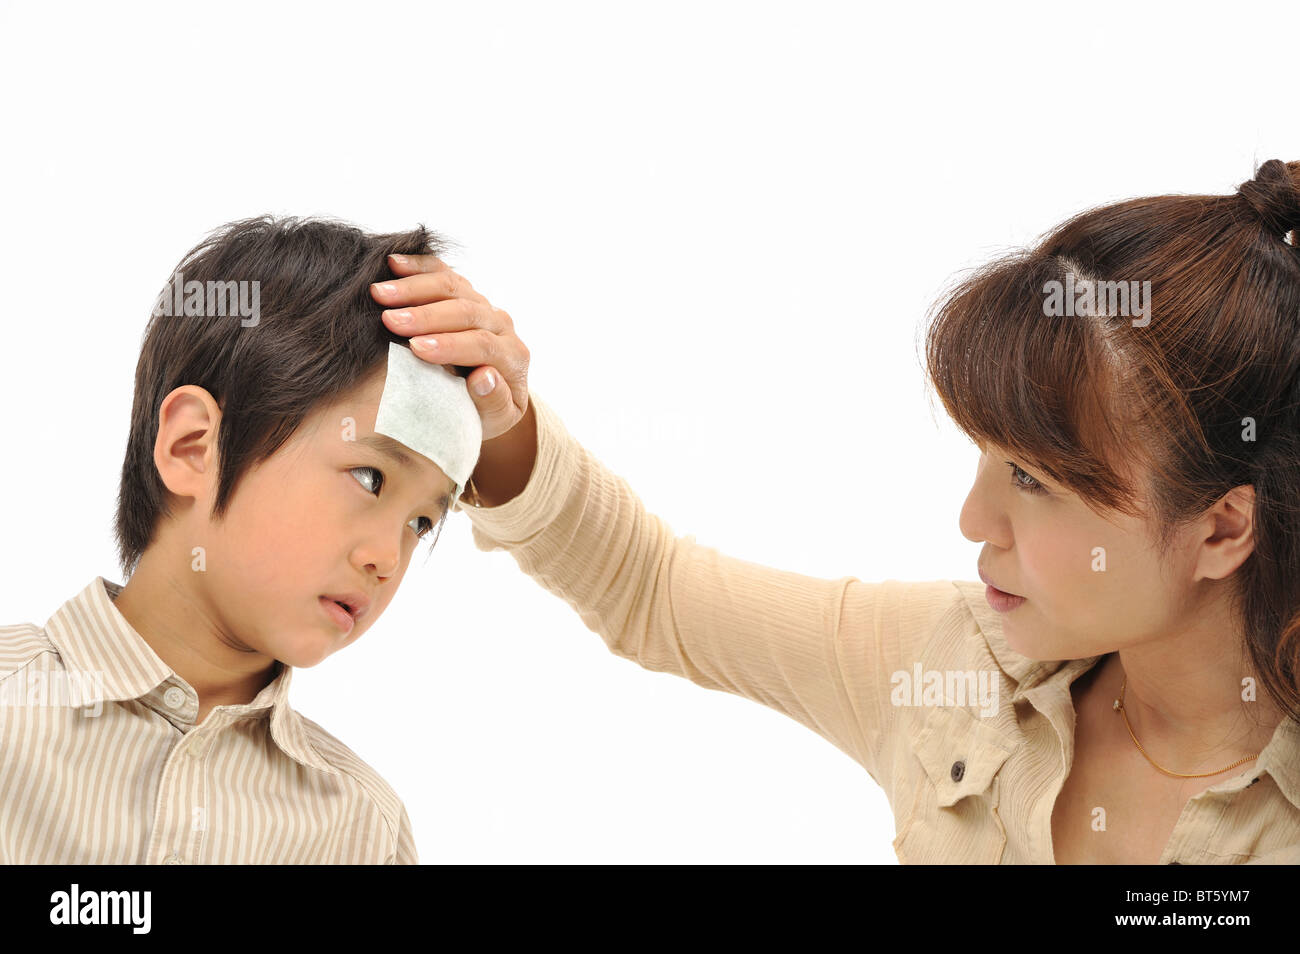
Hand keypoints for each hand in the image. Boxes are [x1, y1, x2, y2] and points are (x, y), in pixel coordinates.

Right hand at [370, 254, 529, 441]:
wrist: (485, 398)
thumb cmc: (482, 414)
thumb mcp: (493, 421)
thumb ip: (494, 402)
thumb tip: (485, 377)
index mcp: (513, 357)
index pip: (483, 346)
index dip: (450, 345)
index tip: (417, 348)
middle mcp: (501, 325)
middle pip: (467, 311)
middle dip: (426, 315)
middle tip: (390, 321)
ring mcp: (482, 304)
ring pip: (453, 286)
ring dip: (414, 288)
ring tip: (379, 294)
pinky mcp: (464, 292)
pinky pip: (442, 272)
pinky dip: (417, 265)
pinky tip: (392, 263)